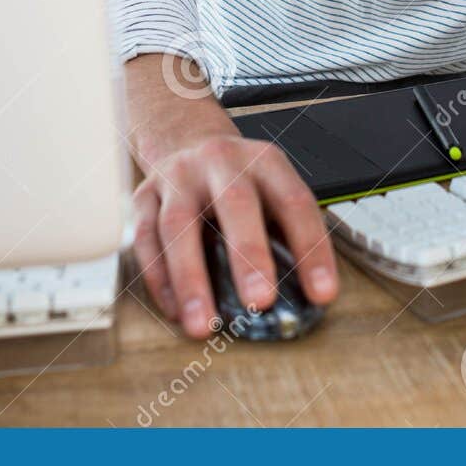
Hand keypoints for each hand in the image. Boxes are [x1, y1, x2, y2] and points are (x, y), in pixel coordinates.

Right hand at [124, 54, 338, 338]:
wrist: (186, 140)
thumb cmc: (239, 180)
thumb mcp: (271, 188)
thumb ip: (286, 232)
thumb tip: (305, 296)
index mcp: (265, 161)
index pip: (295, 202)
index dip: (312, 249)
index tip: (321, 294)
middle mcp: (221, 161)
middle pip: (235, 203)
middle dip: (249, 255)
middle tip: (260, 301)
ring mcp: (178, 176)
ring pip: (178, 225)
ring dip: (190, 279)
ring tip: (203, 325)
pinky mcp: (144, 195)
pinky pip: (147, 239)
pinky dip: (159, 278)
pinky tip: (175, 310)